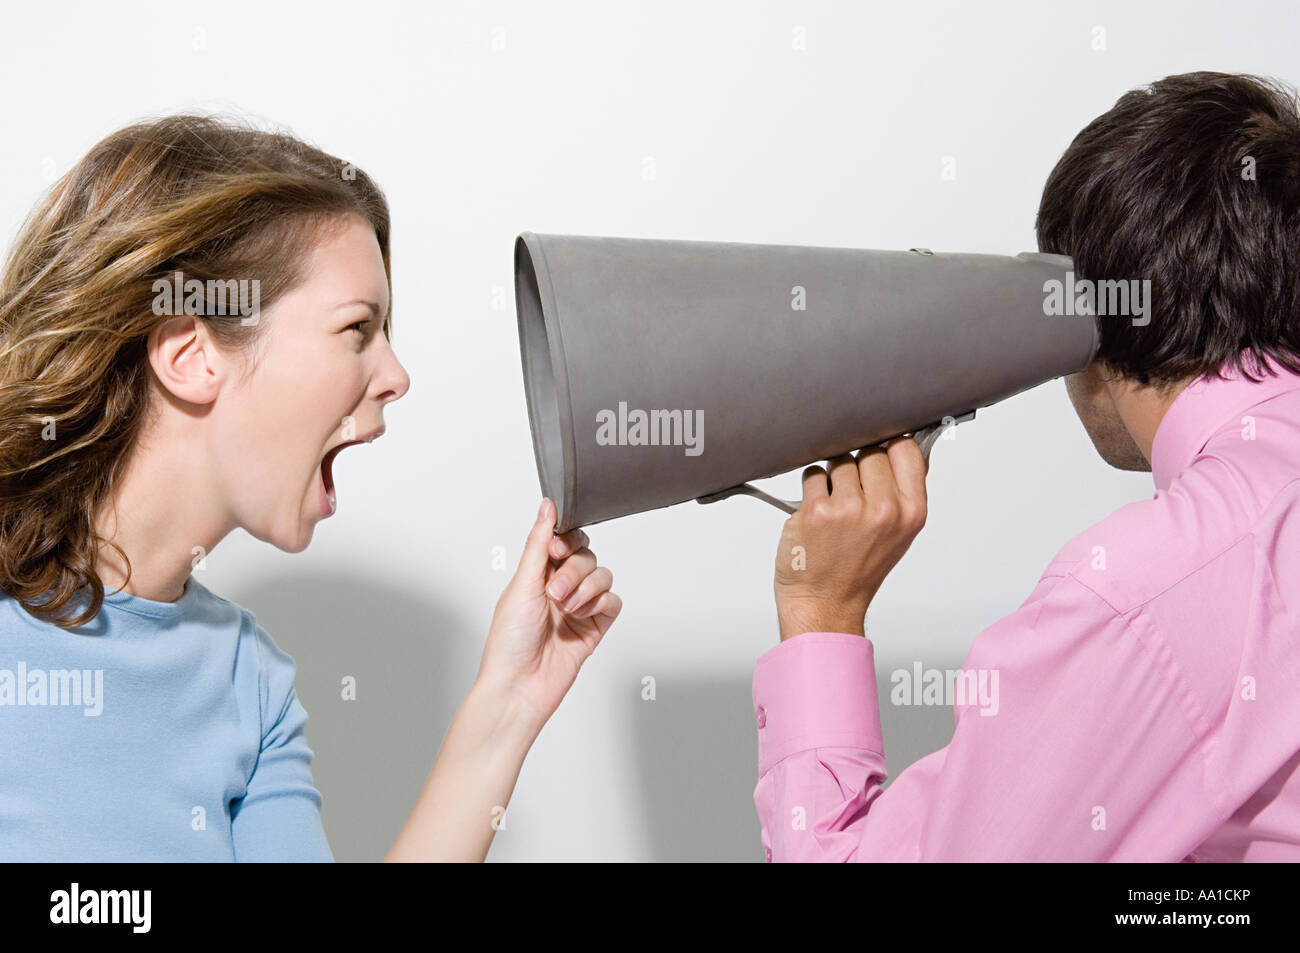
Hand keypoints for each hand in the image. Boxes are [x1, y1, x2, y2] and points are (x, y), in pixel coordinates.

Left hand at [478, 498, 621, 724]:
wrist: (520, 686)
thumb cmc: (509, 641)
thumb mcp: (521, 584)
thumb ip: (538, 543)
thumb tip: (547, 506)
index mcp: (537, 574)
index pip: (563, 540)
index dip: (565, 539)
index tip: (556, 548)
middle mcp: (559, 587)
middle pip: (585, 556)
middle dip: (573, 571)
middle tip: (555, 592)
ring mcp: (578, 607)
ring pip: (601, 576)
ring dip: (585, 588)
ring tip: (566, 609)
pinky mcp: (595, 627)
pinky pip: (612, 601)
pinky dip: (600, 604)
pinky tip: (581, 616)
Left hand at [773, 436, 928, 640]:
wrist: (826, 602)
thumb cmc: (859, 568)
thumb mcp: (900, 531)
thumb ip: (905, 488)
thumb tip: (909, 442)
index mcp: (912, 512)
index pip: (906, 449)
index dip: (890, 446)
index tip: (882, 456)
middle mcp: (884, 509)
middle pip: (870, 451)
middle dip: (858, 466)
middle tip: (853, 496)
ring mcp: (848, 509)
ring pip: (839, 460)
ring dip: (832, 477)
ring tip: (835, 508)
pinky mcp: (816, 511)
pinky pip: (812, 474)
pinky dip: (811, 488)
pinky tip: (817, 513)